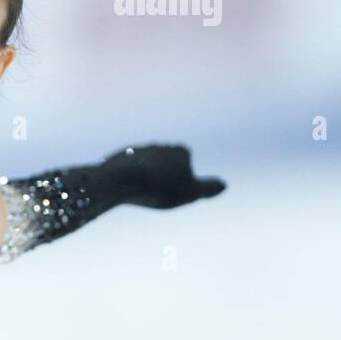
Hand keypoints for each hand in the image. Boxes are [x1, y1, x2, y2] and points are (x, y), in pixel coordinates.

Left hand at [100, 144, 226, 209]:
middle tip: (158, 193)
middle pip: (166, 166)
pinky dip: (126, 180)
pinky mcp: (116, 158)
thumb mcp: (190, 193)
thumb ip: (207, 189)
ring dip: (145, 179)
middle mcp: (158, 145)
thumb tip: (223, 185)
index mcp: (179, 150)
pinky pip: (126, 172)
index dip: (183, 181)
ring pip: (146, 168)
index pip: (187, 163)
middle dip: (164, 178)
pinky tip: (123, 188)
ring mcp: (137, 150)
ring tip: (141, 192)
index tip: (175, 191)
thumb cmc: (158, 188)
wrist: (118, 181)